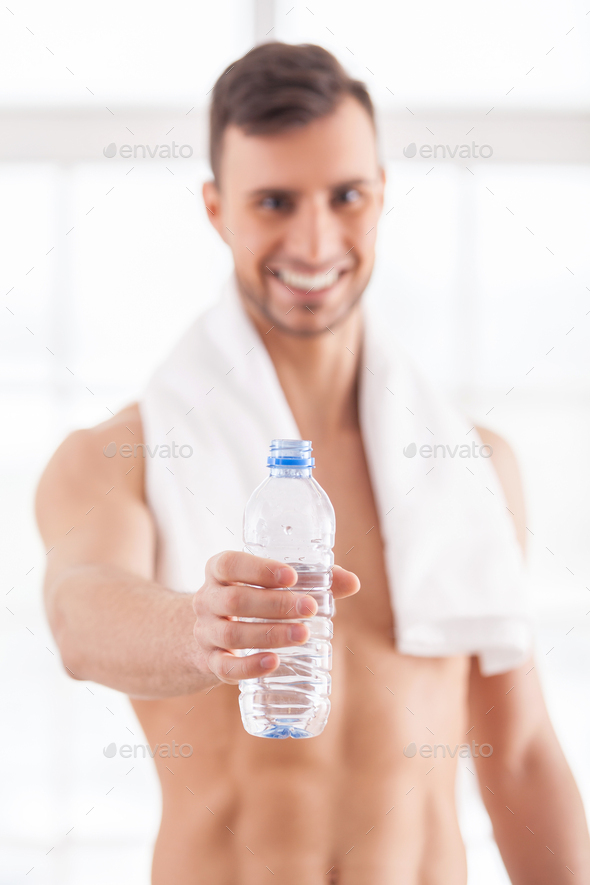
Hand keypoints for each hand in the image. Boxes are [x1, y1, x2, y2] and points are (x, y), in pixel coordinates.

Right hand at [192, 550, 358, 685]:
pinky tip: (274, 662)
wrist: (206, 633)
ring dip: (270, 634)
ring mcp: (205, 633)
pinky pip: (225, 667)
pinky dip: (249, 666)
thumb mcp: (267, 584)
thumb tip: (353, 583)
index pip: (230, 564)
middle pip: (235, 601)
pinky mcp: (210, 662)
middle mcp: (207, 600)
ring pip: (232, 634)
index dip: (259, 569)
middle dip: (275, 604)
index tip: (291, 576)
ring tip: (303, 634)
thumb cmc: (249, 598)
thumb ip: (310, 580)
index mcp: (218, 571)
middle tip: (310, 608)